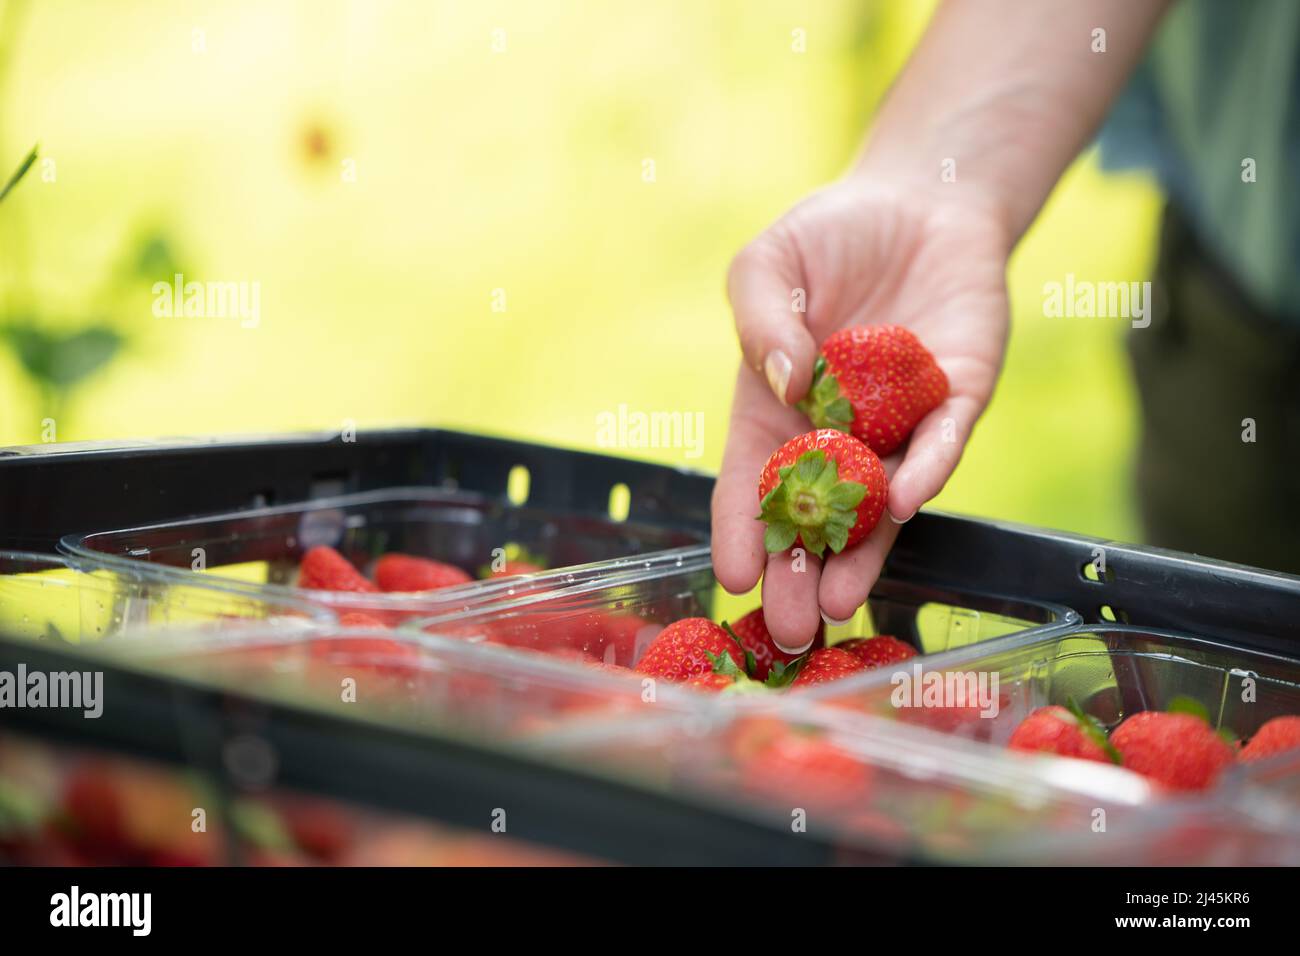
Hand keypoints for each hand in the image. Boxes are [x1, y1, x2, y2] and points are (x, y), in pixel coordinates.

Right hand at [711, 178, 1011, 648]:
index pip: (752, 481)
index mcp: (776, 409)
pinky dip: (925, 472)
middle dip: (799, 573)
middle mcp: (837, 432)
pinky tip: (904, 501)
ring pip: (879, 505)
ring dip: (861, 555)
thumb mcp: (767, 263)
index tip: (733, 576)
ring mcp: (897, 425)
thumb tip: (781, 380)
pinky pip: (940, 445)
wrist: (923, 199)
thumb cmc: (831, 233)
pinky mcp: (956, 403)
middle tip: (787, 628)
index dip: (740, 530)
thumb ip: (759, 318)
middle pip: (815, 516)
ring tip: (840, 603)